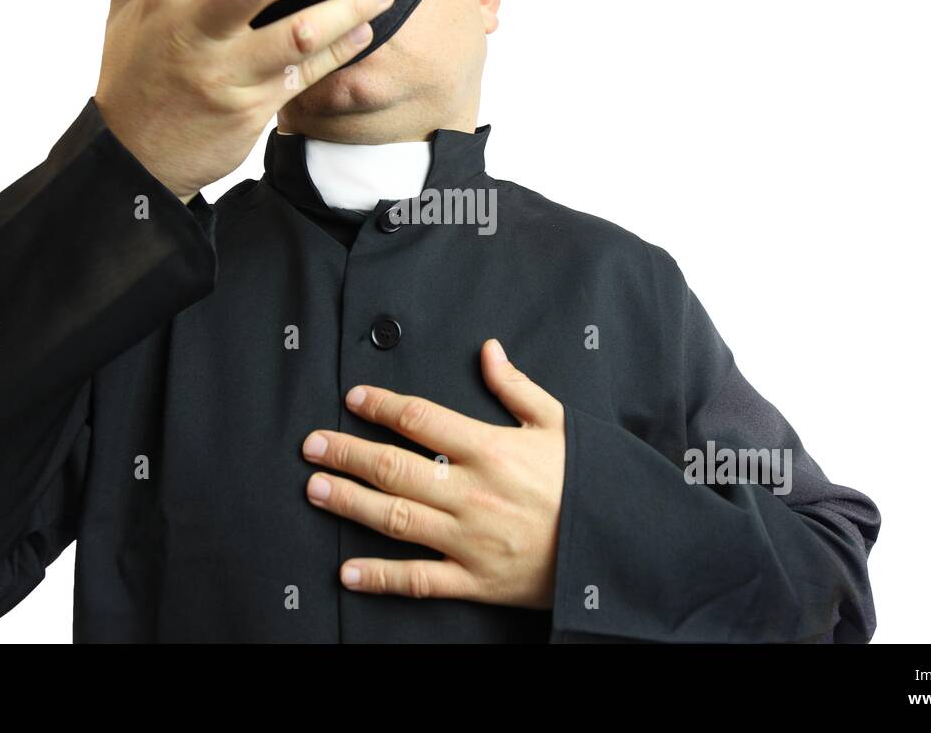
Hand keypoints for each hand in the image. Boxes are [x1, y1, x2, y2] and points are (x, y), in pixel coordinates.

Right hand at [94, 0, 396, 200]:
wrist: (135, 162)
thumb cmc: (132, 81)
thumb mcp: (120, 16)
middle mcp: (195, 32)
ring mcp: (227, 73)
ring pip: (296, 32)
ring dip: (346, 6)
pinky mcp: (253, 109)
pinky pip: (308, 74)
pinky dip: (342, 50)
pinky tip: (366, 30)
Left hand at [301, 339, 566, 608]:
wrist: (618, 546)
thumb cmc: (588, 483)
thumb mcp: (559, 424)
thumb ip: (516, 387)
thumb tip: (488, 350)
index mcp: (492, 449)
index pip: (421, 419)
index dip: (382, 406)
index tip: (354, 397)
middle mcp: (473, 493)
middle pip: (394, 467)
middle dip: (347, 453)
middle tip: (311, 444)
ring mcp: (469, 540)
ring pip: (394, 518)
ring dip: (349, 502)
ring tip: (315, 489)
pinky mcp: (474, 581)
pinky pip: (418, 579)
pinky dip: (379, 578)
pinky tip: (347, 571)